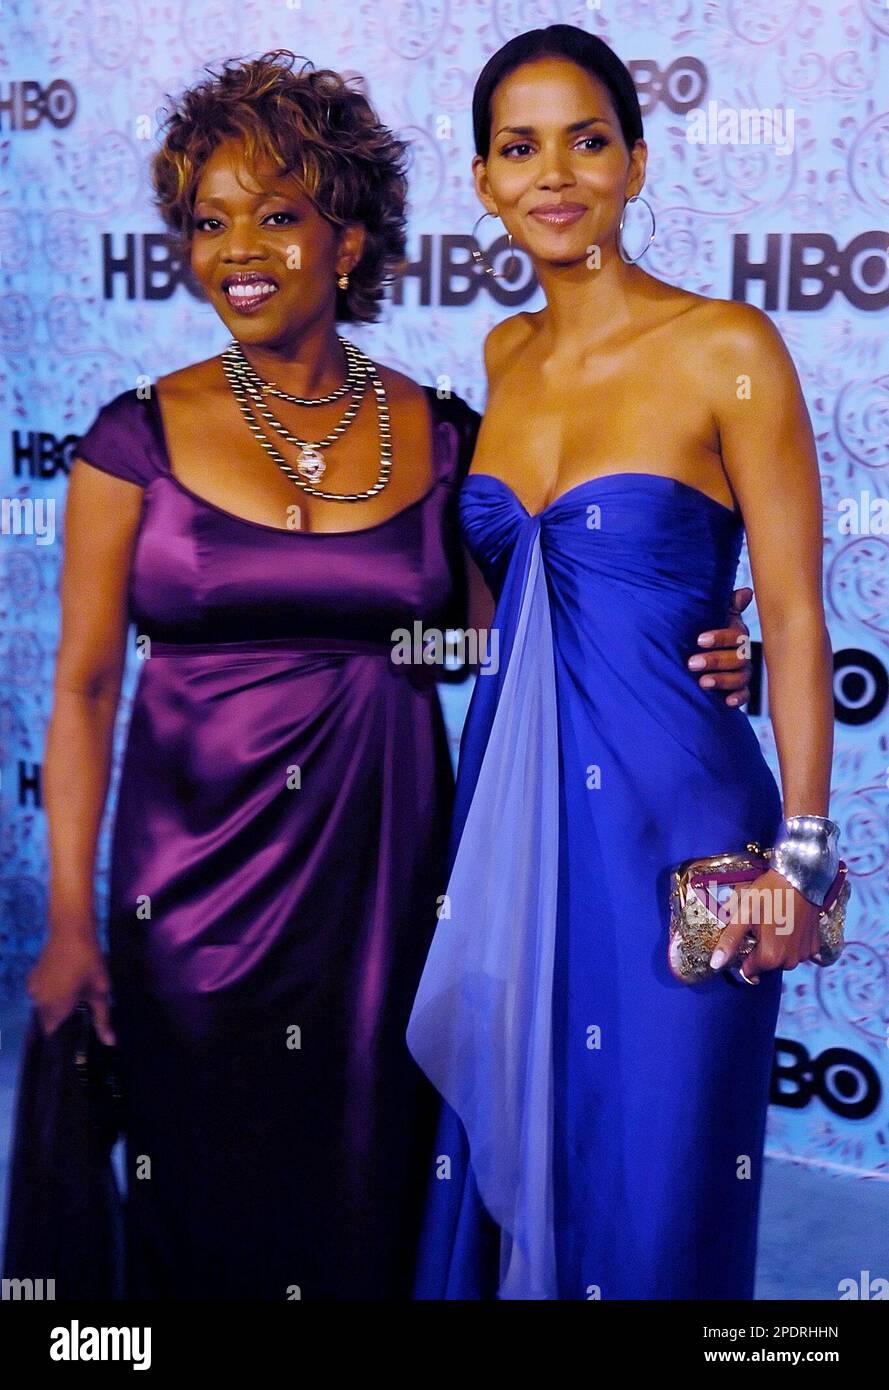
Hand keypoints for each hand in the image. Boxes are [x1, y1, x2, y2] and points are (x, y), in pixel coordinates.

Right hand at [27, 932, 115, 1044]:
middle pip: (48, 1019)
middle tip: (78, 1005)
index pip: (52, 1031)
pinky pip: (40, 994)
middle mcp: (39, 1001)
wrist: (70, 931)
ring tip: (73, 990)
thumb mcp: (99, 991)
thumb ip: (103, 1019)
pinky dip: (49, 993)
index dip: (63, 1031)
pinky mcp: (31, 978)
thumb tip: (110, 1042)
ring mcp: (33, 989)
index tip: (75, 1026)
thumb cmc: (88, 961)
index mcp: (56, 1007)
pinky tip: (64, 982)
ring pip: (43, 1006)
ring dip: (55, 1004)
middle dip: (61, 1016)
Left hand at [688, 585, 753, 706]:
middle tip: (692, 663)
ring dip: (722, 680)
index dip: (719, 638)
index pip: (736, 636)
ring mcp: (741, 673)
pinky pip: (744, 696)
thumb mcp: (710, 617)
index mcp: (736, 635)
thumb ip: (727, 605)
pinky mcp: (738, 691)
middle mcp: (742, 654)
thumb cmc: (701, 631)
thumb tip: (747, 591)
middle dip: (715, 661)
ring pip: (740, 677)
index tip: (699, 640)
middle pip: (738, 658)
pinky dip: (738, 698)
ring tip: (702, 683)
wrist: (691, 657)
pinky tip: (727, 701)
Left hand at [708, 867, 821, 982]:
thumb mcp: (744, 913)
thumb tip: (715, 964)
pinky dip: (790, 942)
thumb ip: (730, 941)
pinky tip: (787, 925)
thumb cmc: (769, 894)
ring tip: (773, 922)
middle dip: (759, 950)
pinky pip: (796, 951)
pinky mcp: (814, 946)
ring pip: (781, 958)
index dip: (742, 956)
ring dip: (775, 947)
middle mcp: (789, 962)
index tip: (744, 937)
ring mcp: (804, 955)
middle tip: (758, 925)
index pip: (748, 971)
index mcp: (770, 957)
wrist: (800, 878)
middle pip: (765, 965)